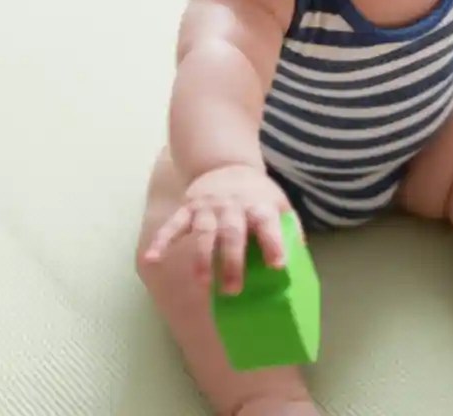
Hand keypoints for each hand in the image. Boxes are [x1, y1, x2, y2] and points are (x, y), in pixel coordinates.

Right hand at [142, 164, 296, 294]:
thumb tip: (300, 264)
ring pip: (204, 233)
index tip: (277, 265)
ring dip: (202, 258)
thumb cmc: (256, 194)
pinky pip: (173, 225)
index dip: (273, 243)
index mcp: (259, 206)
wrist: (224, 164)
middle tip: (233, 290)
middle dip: (232, 262)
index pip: (268, 224)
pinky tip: (153, 258)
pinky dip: (161, 241)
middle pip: (232, 234)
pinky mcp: (188, 209)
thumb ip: (290, 231)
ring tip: (204, 283)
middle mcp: (233, 206)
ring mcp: (208, 208)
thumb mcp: (279, 204)